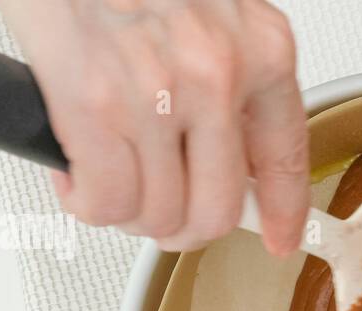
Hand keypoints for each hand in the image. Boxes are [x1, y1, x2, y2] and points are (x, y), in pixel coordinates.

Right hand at [0, 0, 307, 253]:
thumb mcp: (209, 9)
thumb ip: (229, 76)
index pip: (285, 157)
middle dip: (183, 227)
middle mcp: (217, 74)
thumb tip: (228, 150)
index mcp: (259, 49)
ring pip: (158, 215)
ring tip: (110, 182)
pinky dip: (86, 202)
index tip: (280, 237)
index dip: (284, 212)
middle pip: (218, 209)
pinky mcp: (96, 106)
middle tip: (159, 213)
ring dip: (128, 214)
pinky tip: (76, 173)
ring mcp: (158, 94)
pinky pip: (107, 203)